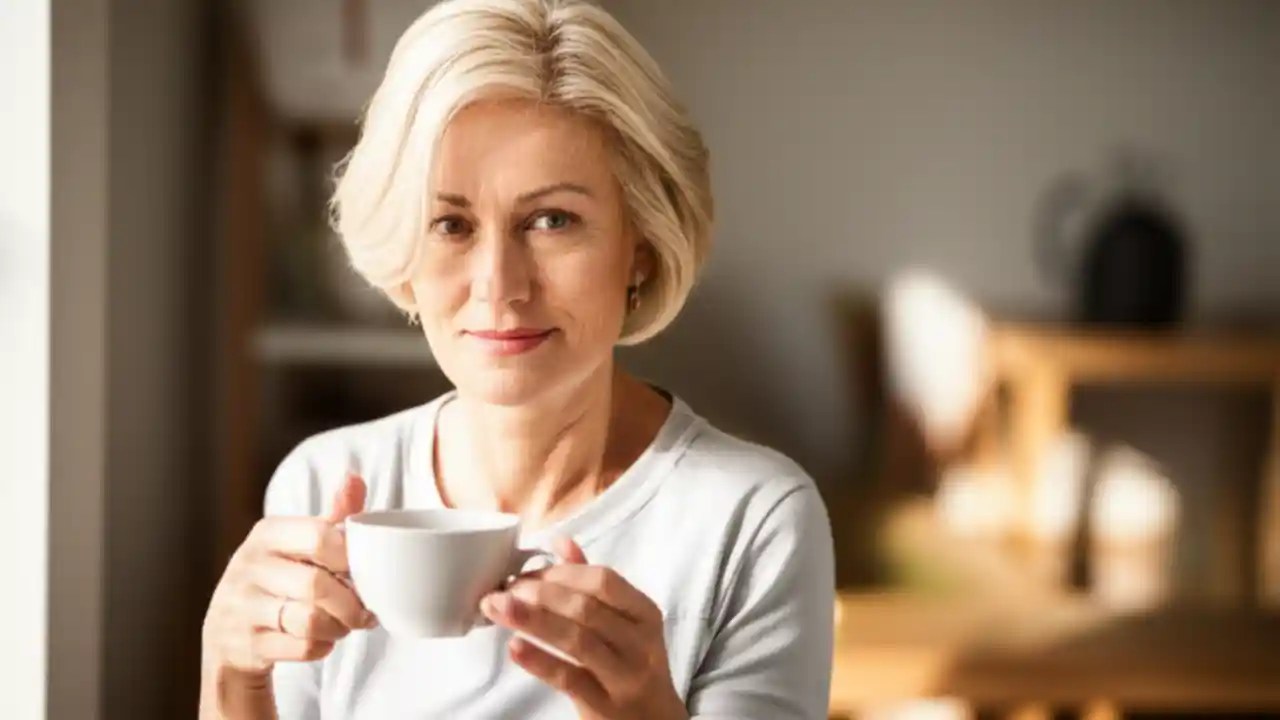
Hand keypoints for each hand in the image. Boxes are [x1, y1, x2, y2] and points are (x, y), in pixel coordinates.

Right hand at [202, 474, 376, 679]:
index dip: (350, 558)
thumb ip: (333, 514)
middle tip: (365, 610)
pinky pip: (301, 648)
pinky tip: (323, 639)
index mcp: (267, 534)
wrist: (228, 633)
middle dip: (351, 603)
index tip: (362, 571)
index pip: (318, 537)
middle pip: (317, 586)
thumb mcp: (299, 541)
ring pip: (310, 621)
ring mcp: (243, 607)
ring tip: (345, 623)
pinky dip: (322, 647)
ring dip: (339, 627)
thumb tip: (354, 477)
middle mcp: (249, 567)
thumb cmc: (279, 577)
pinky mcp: (246, 644)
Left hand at [480, 537, 687, 719]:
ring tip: (497, 608)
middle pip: (587, 608)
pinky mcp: (604, 706)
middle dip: (540, 593)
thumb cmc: (632, 665)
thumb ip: (594, 584)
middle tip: (505, 590)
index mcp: (644, 613)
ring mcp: (624, 676)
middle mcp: (639, 643)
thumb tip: (560, 542)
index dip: (561, 572)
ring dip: (532, 620)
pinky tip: (515, 648)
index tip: (527, 573)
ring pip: (577, 640)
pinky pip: (569, 679)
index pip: (604, 581)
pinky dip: (540, 661)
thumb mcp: (626, 624)